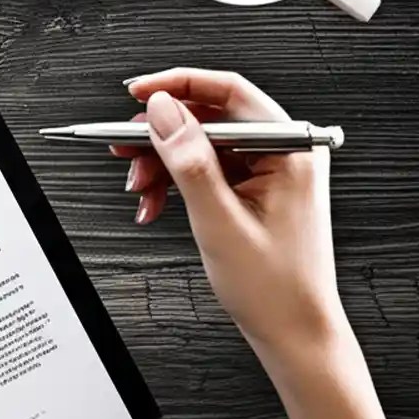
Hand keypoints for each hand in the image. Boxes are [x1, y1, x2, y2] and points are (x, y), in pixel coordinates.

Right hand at [115, 69, 347, 379]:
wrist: (293, 332)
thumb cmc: (274, 288)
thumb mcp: (220, 220)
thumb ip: (189, 162)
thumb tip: (163, 112)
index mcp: (289, 150)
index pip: (228, 92)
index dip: (177, 86)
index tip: (138, 93)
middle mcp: (283, 153)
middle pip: (208, 118)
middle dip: (160, 136)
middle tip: (125, 150)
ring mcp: (269, 171)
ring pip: (199, 145)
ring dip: (161, 164)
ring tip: (140, 190)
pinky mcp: (254, 189)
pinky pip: (205, 170)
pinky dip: (174, 183)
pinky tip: (156, 204)